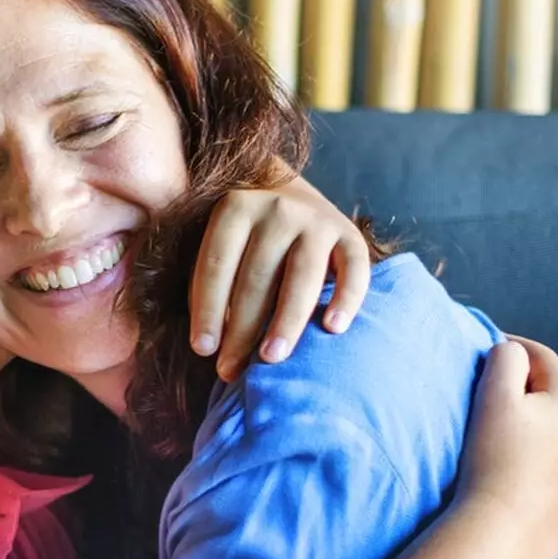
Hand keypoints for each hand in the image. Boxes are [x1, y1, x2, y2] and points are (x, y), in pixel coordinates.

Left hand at [189, 176, 369, 381]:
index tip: (202, 350)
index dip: (207, 310)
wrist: (289, 189)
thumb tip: (210, 344)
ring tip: (272, 358)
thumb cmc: (244, 236)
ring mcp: (317, 220)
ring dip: (286, 320)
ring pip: (302, 276)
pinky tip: (333, 329)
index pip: (216, 265)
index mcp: (235, 208)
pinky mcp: (350, 233)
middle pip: (257, 276)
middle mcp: (277, 209)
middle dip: (242, 328)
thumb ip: (212, 281)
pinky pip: (355, 268)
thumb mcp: (221, 243)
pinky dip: (347, 298)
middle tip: (230, 369)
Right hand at [458, 337, 557, 558]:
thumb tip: (510, 349)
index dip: (510, 351)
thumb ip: (504, 360)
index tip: (489, 353)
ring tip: (521, 430)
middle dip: (535, 385)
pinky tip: (537, 463)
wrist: (508, 529)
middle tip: (501, 395)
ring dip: (551, 418)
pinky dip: (557, 454)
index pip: (540, 358)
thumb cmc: (497, 462)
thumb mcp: (494, 399)